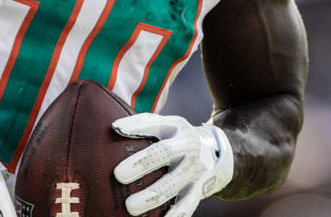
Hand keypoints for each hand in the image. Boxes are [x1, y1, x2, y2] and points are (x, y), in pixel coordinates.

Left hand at [112, 113, 233, 216]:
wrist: (216, 153)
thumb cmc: (178, 140)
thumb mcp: (168, 126)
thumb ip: (143, 125)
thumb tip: (114, 127)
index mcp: (177, 128)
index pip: (156, 123)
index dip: (136, 125)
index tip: (116, 129)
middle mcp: (188, 146)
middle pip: (164, 152)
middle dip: (142, 162)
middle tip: (119, 174)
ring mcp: (194, 169)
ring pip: (173, 183)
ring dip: (152, 196)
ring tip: (131, 206)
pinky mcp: (199, 190)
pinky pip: (186, 206)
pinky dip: (174, 216)